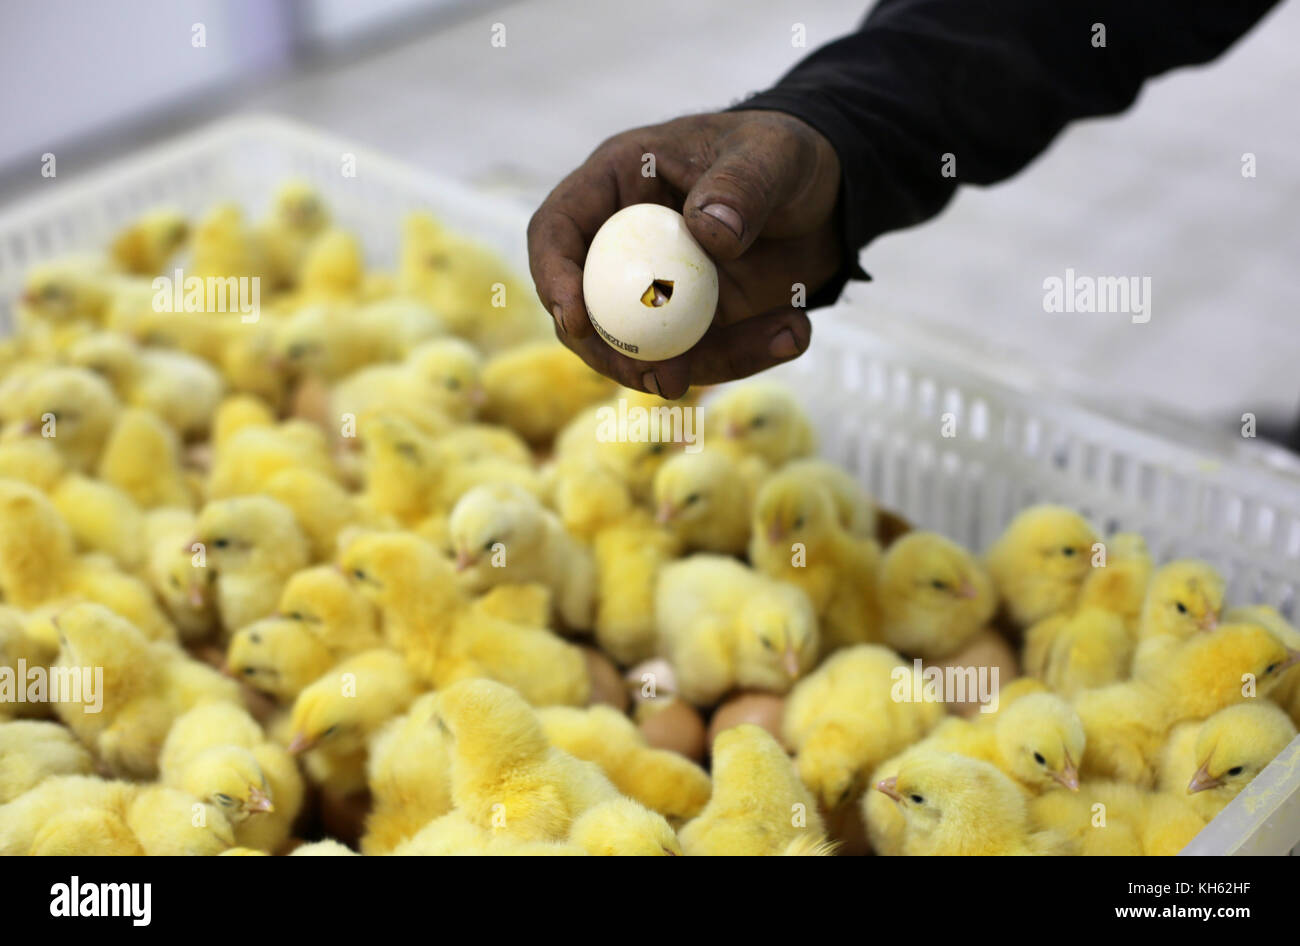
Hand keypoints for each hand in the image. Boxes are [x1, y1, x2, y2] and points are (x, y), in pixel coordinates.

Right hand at [528, 110, 841, 398]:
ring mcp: (656, 293)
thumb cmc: (782, 155)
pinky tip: (794, 331)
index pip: (556, 231)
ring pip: (647, 349)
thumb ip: (742, 184)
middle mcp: (623, 246)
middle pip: (589, 311)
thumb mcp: (772, 154)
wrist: (827, 197)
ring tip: (780, 337)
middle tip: (665, 377)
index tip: (578, 322)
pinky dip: (747, 356)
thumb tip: (708, 232)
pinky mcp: (695, 326)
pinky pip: (704, 358)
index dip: (554, 278)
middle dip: (617, 355)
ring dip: (705, 363)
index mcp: (617, 184)